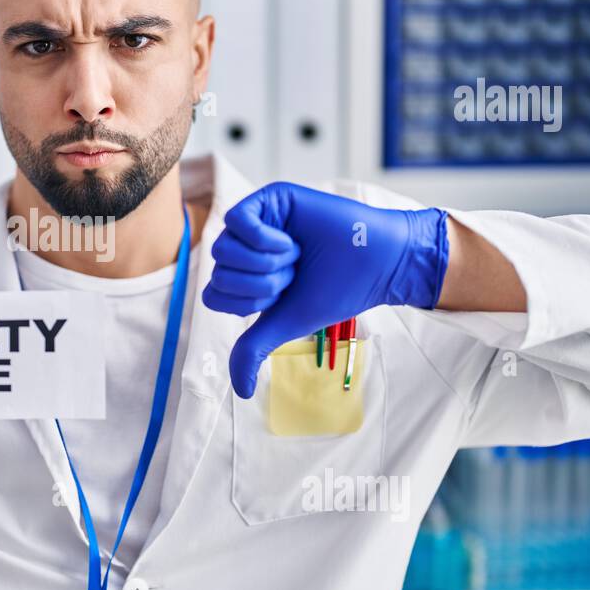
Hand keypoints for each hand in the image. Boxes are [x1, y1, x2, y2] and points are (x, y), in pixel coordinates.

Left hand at [203, 182, 448, 398]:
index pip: (214, 295)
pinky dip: (262, 240)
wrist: (374, 263)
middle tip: (294, 275)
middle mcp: (246, 251)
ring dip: (267, 263)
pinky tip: (288, 242)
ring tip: (296, 257)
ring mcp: (255, 223)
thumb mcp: (286, 324)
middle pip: (219, 273)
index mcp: (246, 279)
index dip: (246, 304)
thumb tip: (241, 390)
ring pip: (225, 248)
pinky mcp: (268, 199)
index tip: (280, 299)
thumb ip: (253, 349)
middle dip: (262, 285)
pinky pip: (237, 220)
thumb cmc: (334, 291)